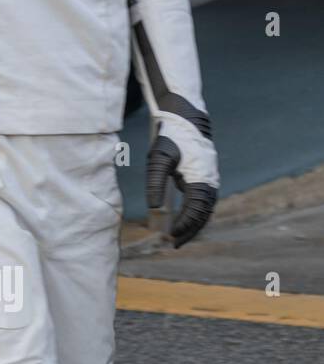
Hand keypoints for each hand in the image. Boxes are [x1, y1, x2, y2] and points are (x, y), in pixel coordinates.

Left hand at [145, 119, 217, 247]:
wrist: (186, 119)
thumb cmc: (170, 138)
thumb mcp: (158, 159)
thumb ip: (155, 183)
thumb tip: (153, 208)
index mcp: (201, 179)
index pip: (196, 210)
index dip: (185, 225)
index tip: (171, 235)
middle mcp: (210, 182)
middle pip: (204, 214)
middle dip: (190, 231)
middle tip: (174, 244)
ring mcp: (210, 180)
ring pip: (205, 209)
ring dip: (194, 224)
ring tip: (178, 237)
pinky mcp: (206, 177)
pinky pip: (203, 202)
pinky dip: (195, 214)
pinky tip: (184, 221)